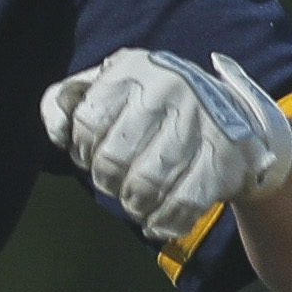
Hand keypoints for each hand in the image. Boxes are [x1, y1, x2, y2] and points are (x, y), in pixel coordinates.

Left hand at [42, 48, 291, 242]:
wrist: (233, 114)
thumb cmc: (150, 104)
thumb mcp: (106, 86)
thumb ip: (65, 102)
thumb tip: (58, 135)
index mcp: (133, 69)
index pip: (88, 121)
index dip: (82, 150)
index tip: (90, 158)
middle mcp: (169, 88)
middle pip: (115, 158)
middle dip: (107, 182)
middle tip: (114, 185)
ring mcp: (200, 122)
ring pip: (147, 184)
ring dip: (134, 205)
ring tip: (135, 204)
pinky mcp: (226, 156)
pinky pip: (184, 203)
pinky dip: (165, 221)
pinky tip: (158, 222)